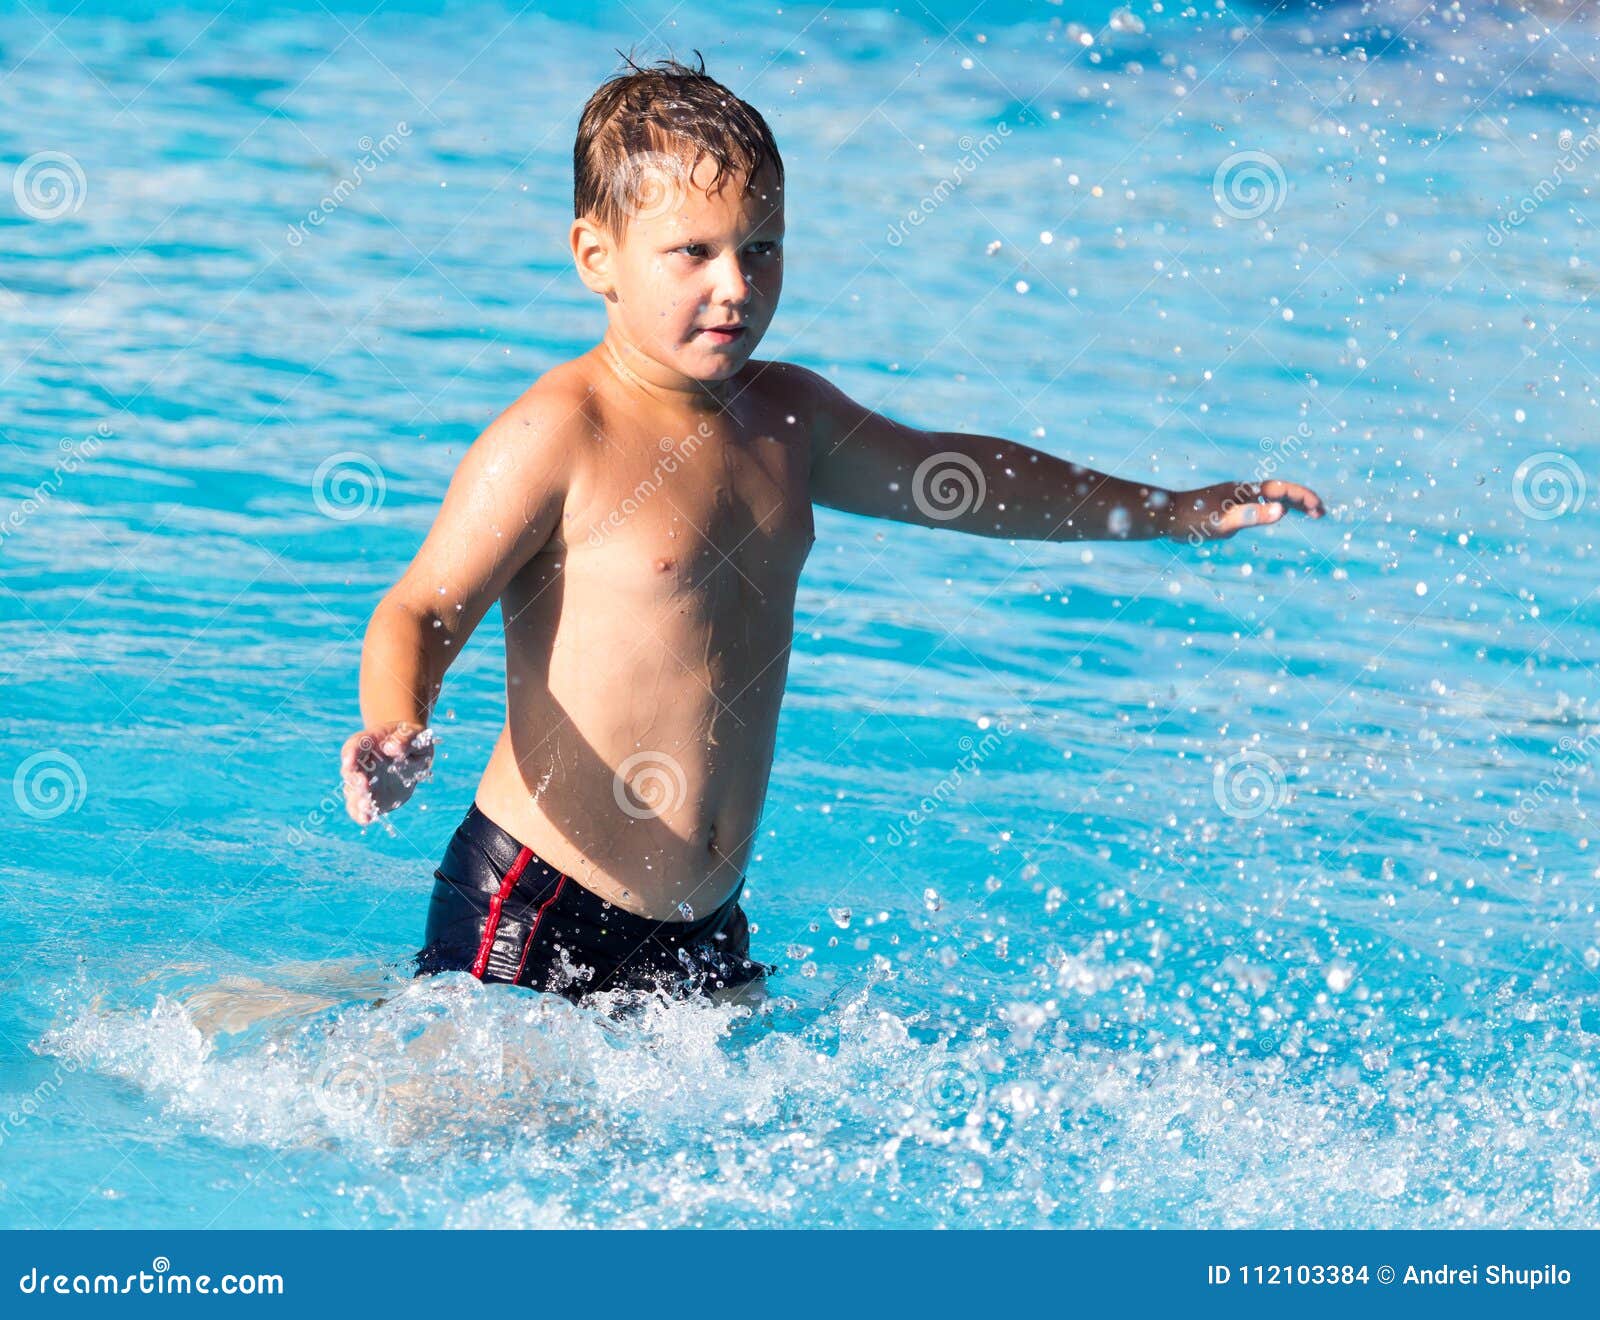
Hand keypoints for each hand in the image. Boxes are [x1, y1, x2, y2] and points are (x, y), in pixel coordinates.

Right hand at [341, 721, 434, 824]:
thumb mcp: (414, 735)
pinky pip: (361, 807)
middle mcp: (361, 763)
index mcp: (369, 742)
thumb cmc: (411, 739)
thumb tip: (392, 749)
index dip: (351, 753)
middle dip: (355, 778)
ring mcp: (364, 781)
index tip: (350, 761)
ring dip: (357, 799)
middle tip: (363, 783)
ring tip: (366, 806)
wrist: (412, 752)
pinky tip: (366, 819)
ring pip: (354, 792)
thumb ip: (405, 739)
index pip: (355, 745)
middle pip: (352, 771)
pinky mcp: (372, 797)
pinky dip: (361, 813)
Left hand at [1168, 478, 1324, 541]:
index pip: (1282, 490)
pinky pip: (1252, 506)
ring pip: (1267, 498)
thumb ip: (1254, 516)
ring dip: (1288, 504)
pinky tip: (1266, 517)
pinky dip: (1268, 509)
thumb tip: (1283, 511)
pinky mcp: (1223, 506)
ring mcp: (1232, 498)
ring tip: (1307, 514)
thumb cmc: (1192, 520)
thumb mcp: (1225, 523)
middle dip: (1301, 500)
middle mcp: (1241, 491)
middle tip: (1322, 513)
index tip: (1320, 510)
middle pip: (1278, 492)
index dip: (1303, 498)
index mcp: (1245, 492)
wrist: (1163, 515)